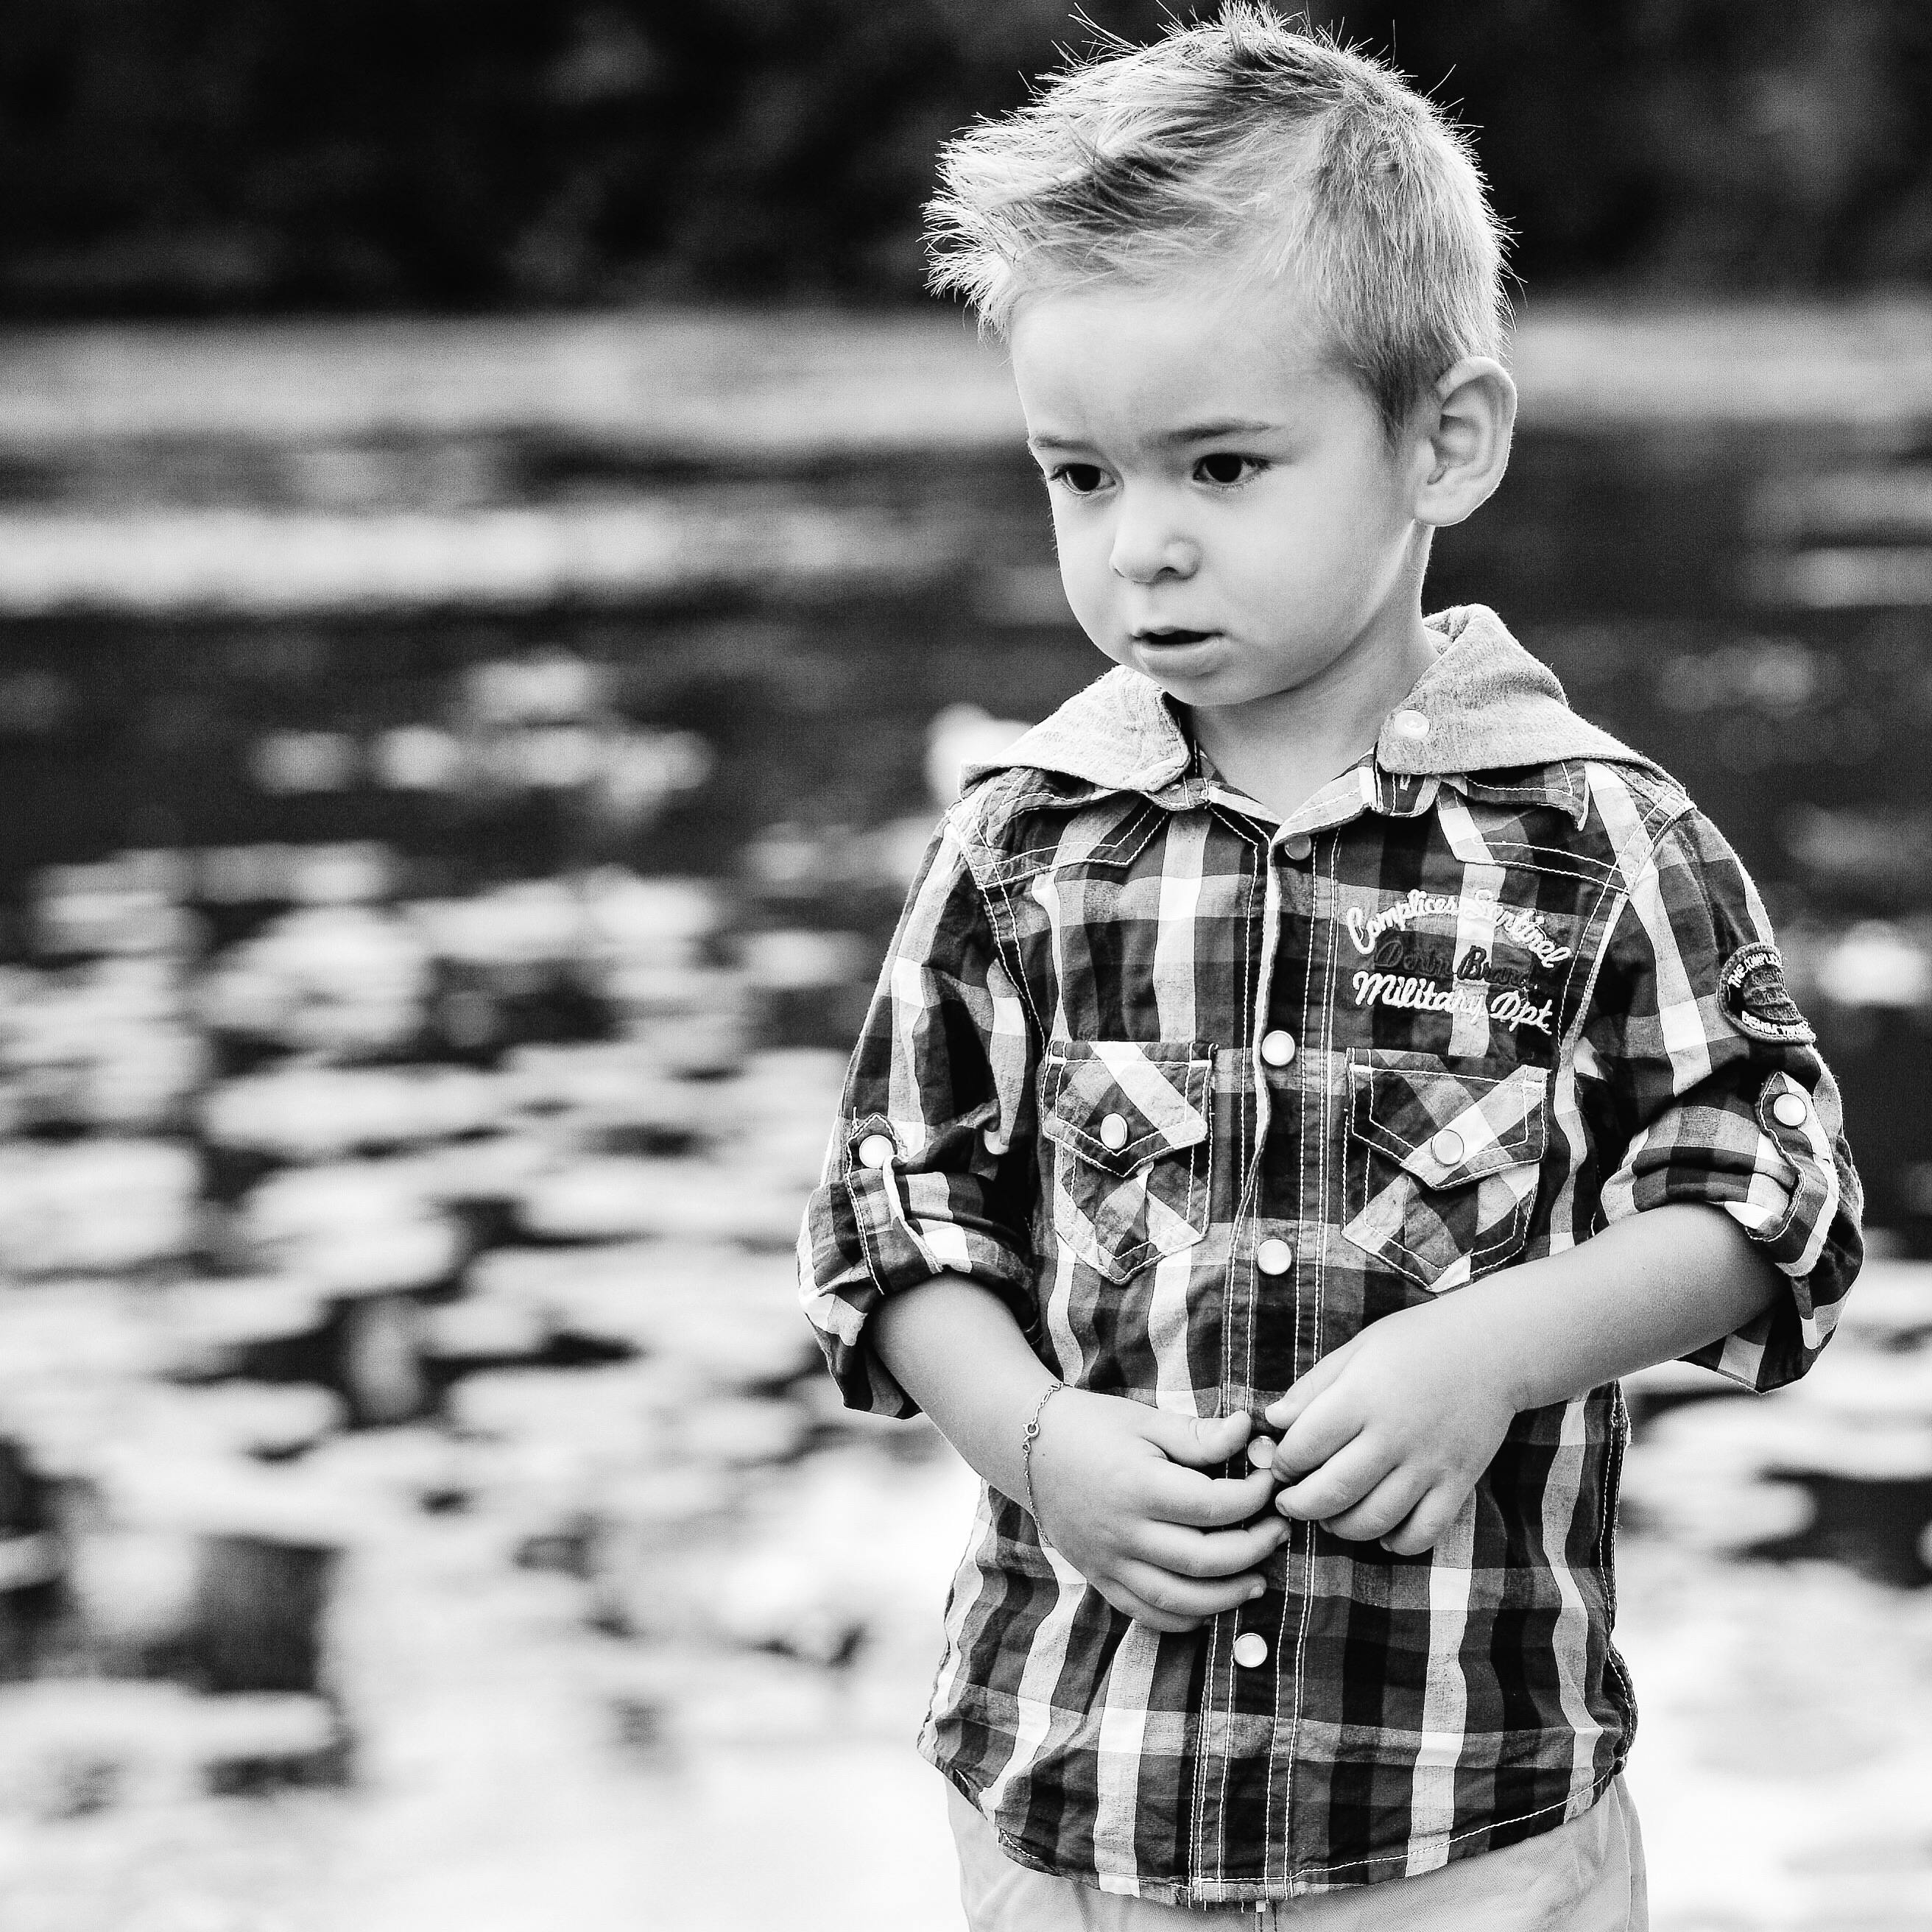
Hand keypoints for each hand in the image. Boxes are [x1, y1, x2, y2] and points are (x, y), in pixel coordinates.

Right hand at [1029, 1391, 1286, 1631]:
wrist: (1028, 1448)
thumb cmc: (1093, 1427)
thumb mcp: (1147, 1420)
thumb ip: (1199, 1435)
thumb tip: (1250, 1432)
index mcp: (1139, 1486)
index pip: (1215, 1506)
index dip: (1254, 1498)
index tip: (1268, 1482)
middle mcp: (1124, 1532)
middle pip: (1205, 1560)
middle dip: (1254, 1549)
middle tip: (1277, 1531)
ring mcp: (1109, 1562)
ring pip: (1180, 1600)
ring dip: (1228, 1596)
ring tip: (1258, 1579)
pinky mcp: (1100, 1579)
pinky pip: (1147, 1614)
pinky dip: (1184, 1619)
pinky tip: (1210, 1606)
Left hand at [1259, 1299, 1518, 1556]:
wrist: (1494, 1348)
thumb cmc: (1416, 1343)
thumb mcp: (1357, 1349)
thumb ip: (1313, 1386)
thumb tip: (1274, 1420)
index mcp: (1362, 1396)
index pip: (1305, 1445)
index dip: (1282, 1462)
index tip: (1278, 1466)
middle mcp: (1394, 1435)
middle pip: (1333, 1492)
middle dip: (1300, 1506)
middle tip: (1289, 1503)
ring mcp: (1429, 1464)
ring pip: (1374, 1520)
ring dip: (1341, 1528)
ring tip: (1328, 1518)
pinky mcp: (1458, 1484)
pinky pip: (1423, 1533)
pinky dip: (1397, 1543)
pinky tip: (1381, 1531)